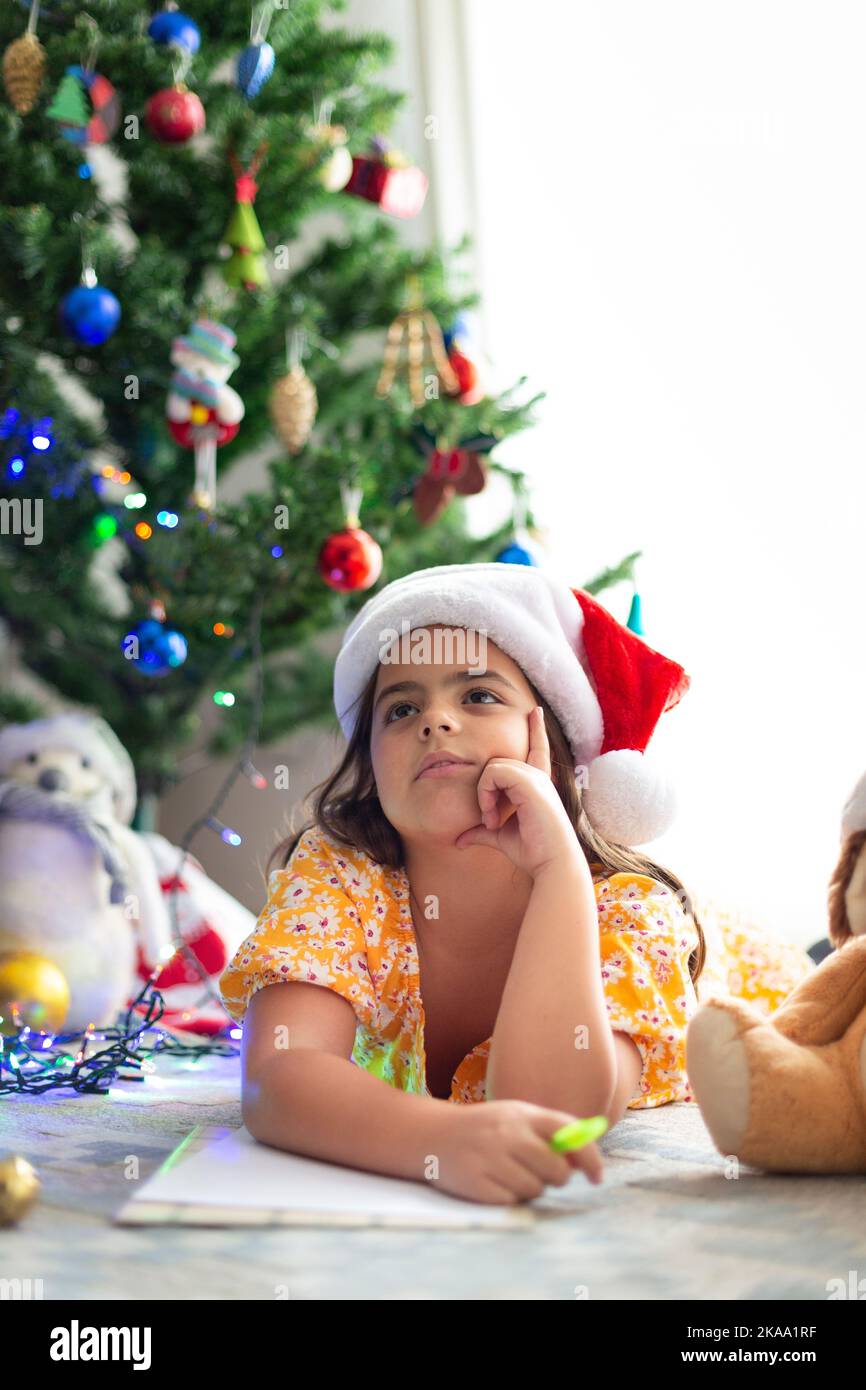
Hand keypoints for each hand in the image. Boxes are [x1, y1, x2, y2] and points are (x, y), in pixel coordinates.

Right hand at [432, 1098, 604, 1204]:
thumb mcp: (515, 1118)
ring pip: (535, 1189)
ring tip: (511, 1174)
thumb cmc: (485, 1128)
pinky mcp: (475, 1183)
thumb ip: (549, 1133)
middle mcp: (506, 1134)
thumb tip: (583, 1160)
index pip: (567, 1131)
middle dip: (557, 1178)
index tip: (597, 1177)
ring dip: (530, 1188)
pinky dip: (508, 1196)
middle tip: (544, 1174)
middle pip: (556, 1169)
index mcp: (521, 1114)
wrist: (432, 1135)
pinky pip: (511, 1201)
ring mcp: (489, 1158)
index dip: (589, 1156)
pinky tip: (494, 1182)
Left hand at [455, 706, 584, 879]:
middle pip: (496, 763)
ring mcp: (534, 776)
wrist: (551, 863)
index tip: (536, 711)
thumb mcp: (500, 837)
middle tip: (490, 820)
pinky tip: (492, 815)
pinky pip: (492, 773)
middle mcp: (537, 776)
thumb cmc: (531, 852)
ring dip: (484, 795)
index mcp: (536, 784)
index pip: (537, 749)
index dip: (536, 730)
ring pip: (492, 767)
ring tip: (491, 819)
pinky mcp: (529, 781)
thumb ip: (482, 831)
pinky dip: (486, 794)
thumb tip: (459, 839)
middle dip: (484, 791)